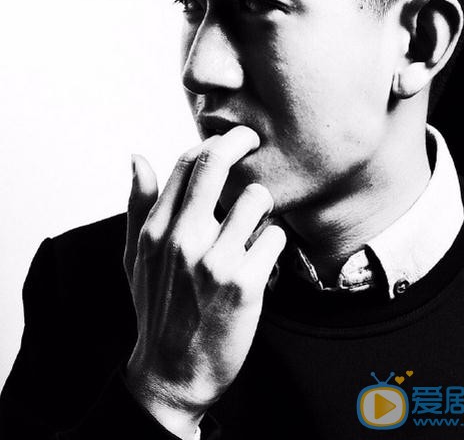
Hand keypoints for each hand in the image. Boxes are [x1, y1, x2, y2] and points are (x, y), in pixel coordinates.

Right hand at [124, 126, 286, 438]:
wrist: (172, 375)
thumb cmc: (156, 311)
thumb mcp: (135, 258)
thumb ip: (139, 206)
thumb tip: (138, 158)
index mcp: (157, 230)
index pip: (186, 162)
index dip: (213, 141)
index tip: (229, 139)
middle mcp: (183, 238)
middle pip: (217, 163)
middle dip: (242, 141)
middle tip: (255, 141)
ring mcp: (215, 261)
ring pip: (257, 197)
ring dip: (264, 207)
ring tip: (258, 224)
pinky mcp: (245, 284)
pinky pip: (277, 237)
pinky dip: (275, 244)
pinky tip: (264, 259)